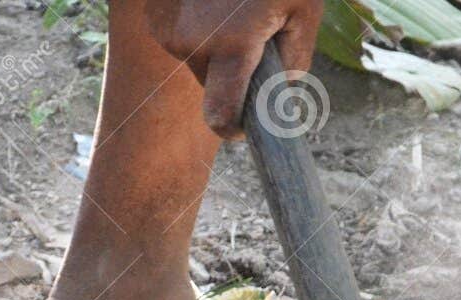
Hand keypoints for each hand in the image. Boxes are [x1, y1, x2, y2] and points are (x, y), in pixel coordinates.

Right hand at [144, 0, 323, 138]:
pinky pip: (182, 39)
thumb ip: (297, 57)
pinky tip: (210, 2)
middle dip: (232, 70)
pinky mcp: (156, 19)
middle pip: (212, 84)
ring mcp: (168, 32)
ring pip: (197, 60)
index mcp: (232, 47)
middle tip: (251, 31)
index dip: (232, 127)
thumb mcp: (304, 6)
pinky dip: (199, 28)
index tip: (241, 126)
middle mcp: (193, 45)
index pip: (221, 116)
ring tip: (230, 7)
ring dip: (216, 45)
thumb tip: (282, 92)